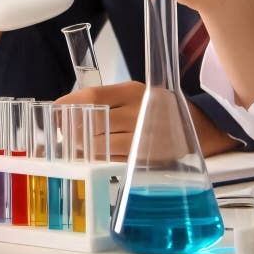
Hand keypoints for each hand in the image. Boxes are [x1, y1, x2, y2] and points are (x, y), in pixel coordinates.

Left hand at [56, 81, 236, 160]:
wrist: (197, 127)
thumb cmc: (155, 107)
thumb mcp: (134, 93)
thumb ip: (105, 100)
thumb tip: (67, 109)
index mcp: (132, 92)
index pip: (92, 96)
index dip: (69, 104)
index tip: (56, 110)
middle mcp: (138, 113)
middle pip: (92, 123)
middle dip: (73, 130)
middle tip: (64, 132)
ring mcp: (143, 138)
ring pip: (100, 146)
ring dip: (84, 147)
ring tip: (79, 145)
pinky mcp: (147, 159)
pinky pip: (113, 162)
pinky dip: (100, 160)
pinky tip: (97, 156)